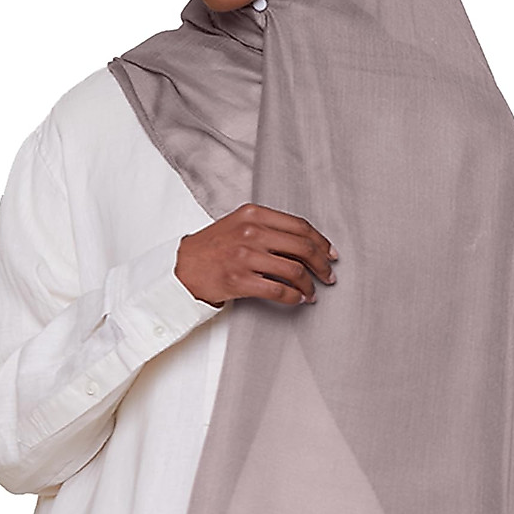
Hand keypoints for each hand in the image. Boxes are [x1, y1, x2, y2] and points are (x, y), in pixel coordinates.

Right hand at [175, 202, 338, 308]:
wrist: (183, 267)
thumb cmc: (213, 247)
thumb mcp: (239, 224)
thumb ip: (269, 227)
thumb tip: (306, 243)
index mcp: (254, 214)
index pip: (300, 226)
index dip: (321, 242)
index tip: (331, 254)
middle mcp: (251, 232)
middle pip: (302, 248)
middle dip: (322, 265)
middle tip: (328, 276)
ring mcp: (245, 256)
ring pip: (294, 270)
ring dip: (309, 285)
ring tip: (312, 292)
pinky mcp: (240, 280)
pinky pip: (279, 290)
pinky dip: (294, 297)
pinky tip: (297, 299)